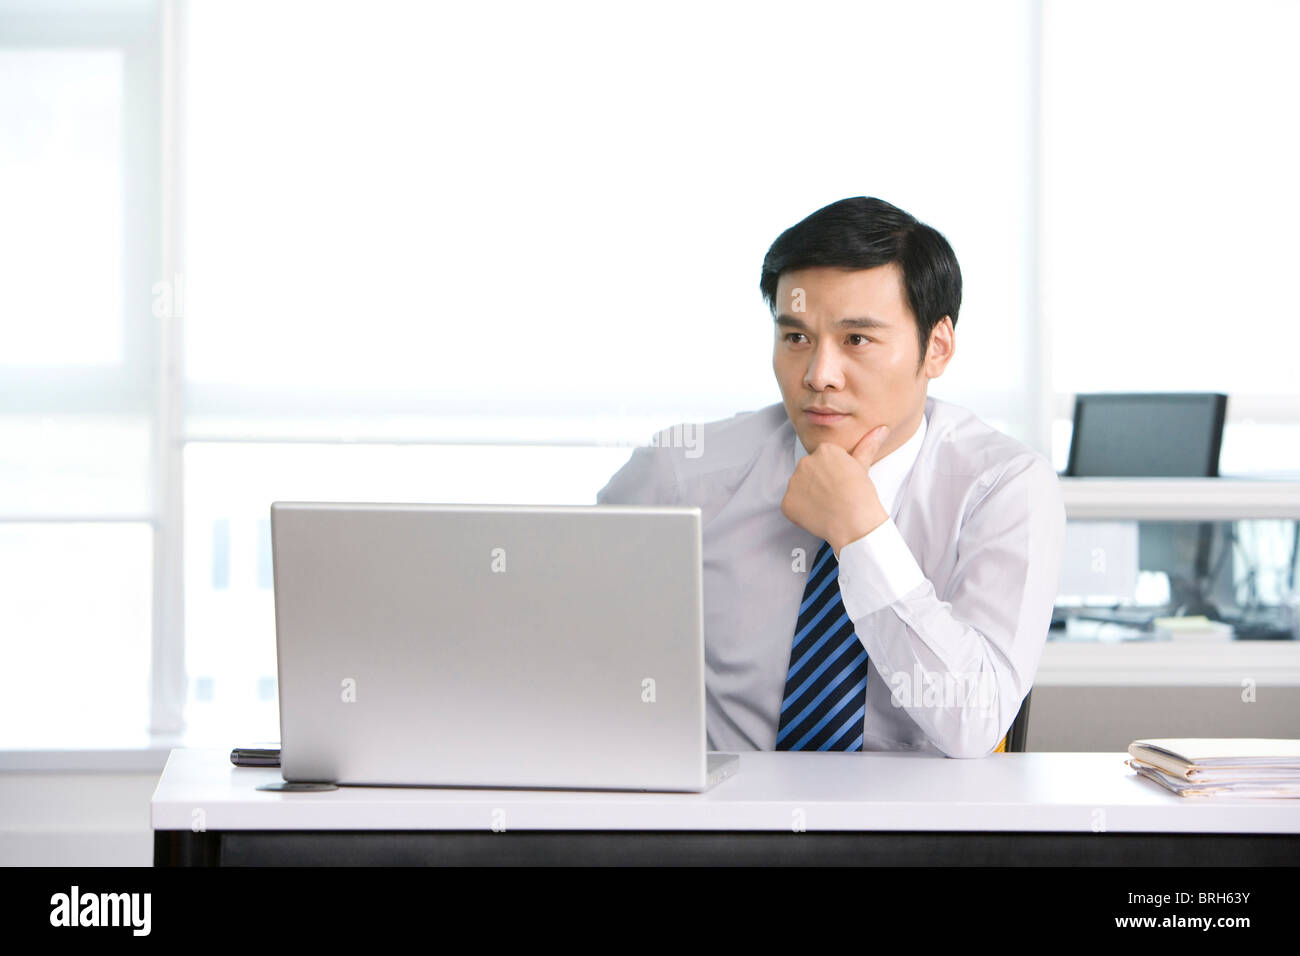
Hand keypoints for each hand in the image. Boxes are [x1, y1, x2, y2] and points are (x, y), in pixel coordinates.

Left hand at [781, 425, 890, 556]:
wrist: (854, 522)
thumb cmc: (861, 494)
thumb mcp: (864, 466)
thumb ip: (867, 445)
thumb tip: (881, 429)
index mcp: (823, 450)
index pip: (823, 459)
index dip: (832, 473)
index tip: (841, 483)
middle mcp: (805, 462)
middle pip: (809, 472)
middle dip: (818, 482)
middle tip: (834, 495)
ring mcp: (794, 482)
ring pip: (799, 487)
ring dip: (808, 496)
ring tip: (827, 506)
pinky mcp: (787, 501)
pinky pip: (791, 505)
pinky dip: (800, 511)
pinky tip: (816, 515)